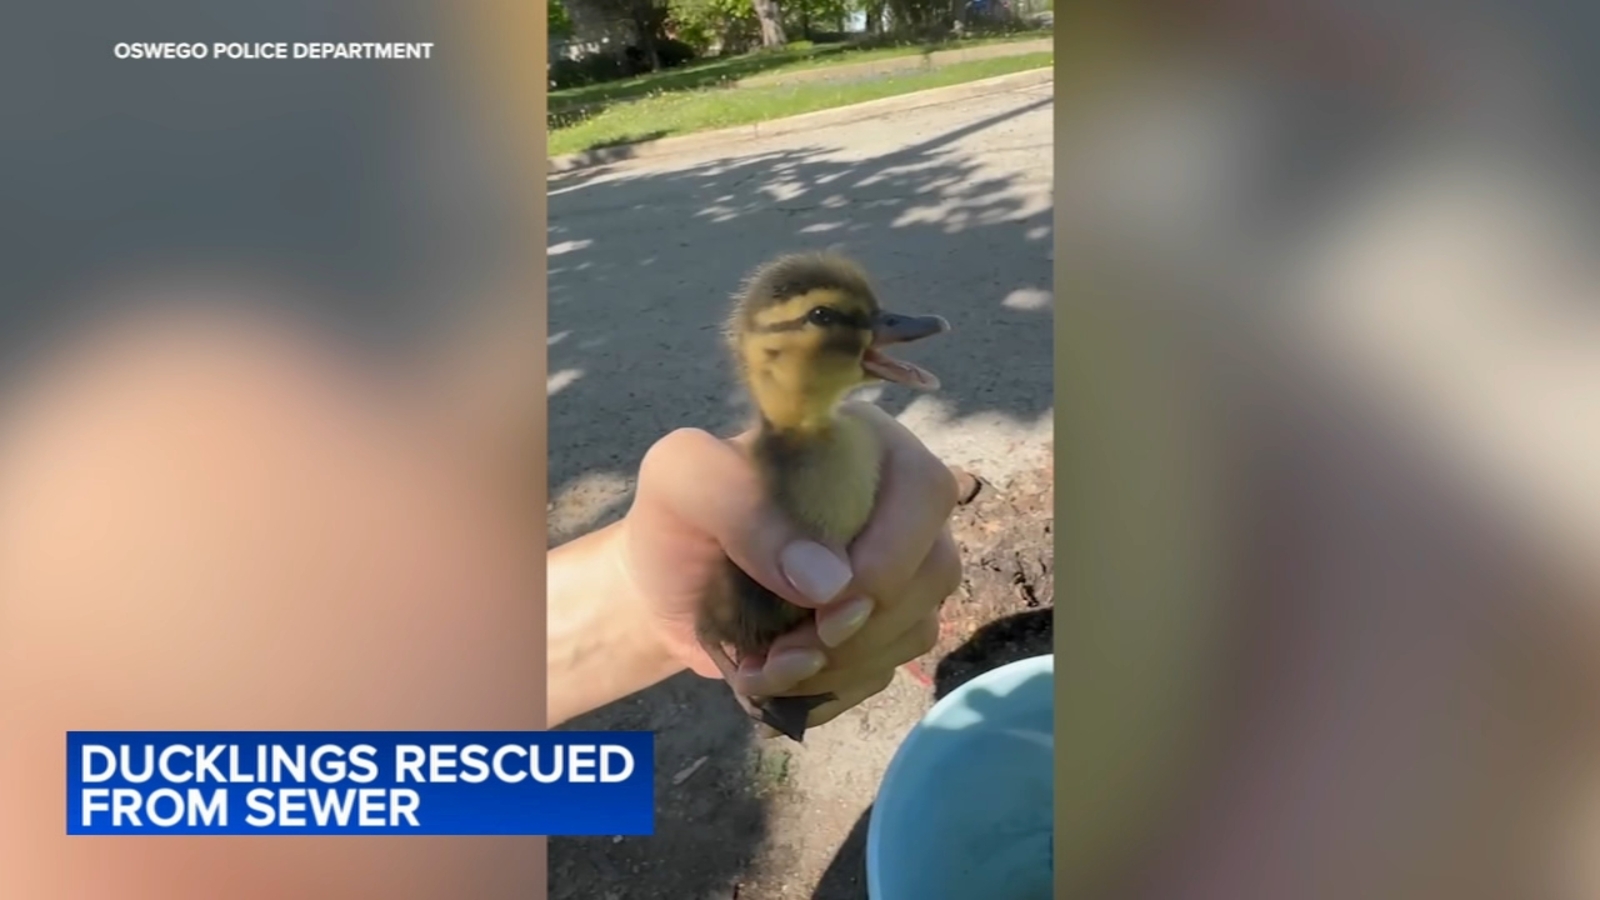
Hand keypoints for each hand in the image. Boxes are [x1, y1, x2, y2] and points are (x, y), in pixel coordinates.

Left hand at [615, 402, 962, 728]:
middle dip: (857, 629)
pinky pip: (887, 671)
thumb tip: (828, 581)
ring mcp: (898, 571)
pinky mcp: (880, 629)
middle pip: (935, 570)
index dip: (890, 555)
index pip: (926, 490)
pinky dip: (829, 691)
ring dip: (837, 666)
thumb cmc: (676, 516)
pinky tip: (777, 684)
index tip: (822, 601)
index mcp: (865, 446)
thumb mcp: (681, 481)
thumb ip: (739, 503)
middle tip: (781, 650)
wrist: (663, 587)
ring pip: (916, 628)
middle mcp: (897, 505)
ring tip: (763, 668)